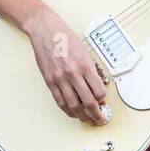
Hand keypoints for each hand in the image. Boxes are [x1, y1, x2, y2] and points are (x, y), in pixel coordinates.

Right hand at [24, 6, 109, 124]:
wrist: (45, 30)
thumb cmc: (66, 38)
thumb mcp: (85, 52)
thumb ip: (91, 71)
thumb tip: (96, 88)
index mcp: (85, 65)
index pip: (99, 91)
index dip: (103, 100)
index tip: (104, 103)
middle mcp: (73, 73)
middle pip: (88, 102)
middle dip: (96, 114)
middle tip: (100, 119)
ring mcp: (60, 79)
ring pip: (74, 105)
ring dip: (82, 116)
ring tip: (88, 120)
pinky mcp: (50, 81)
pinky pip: (60, 101)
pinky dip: (68, 110)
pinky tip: (73, 113)